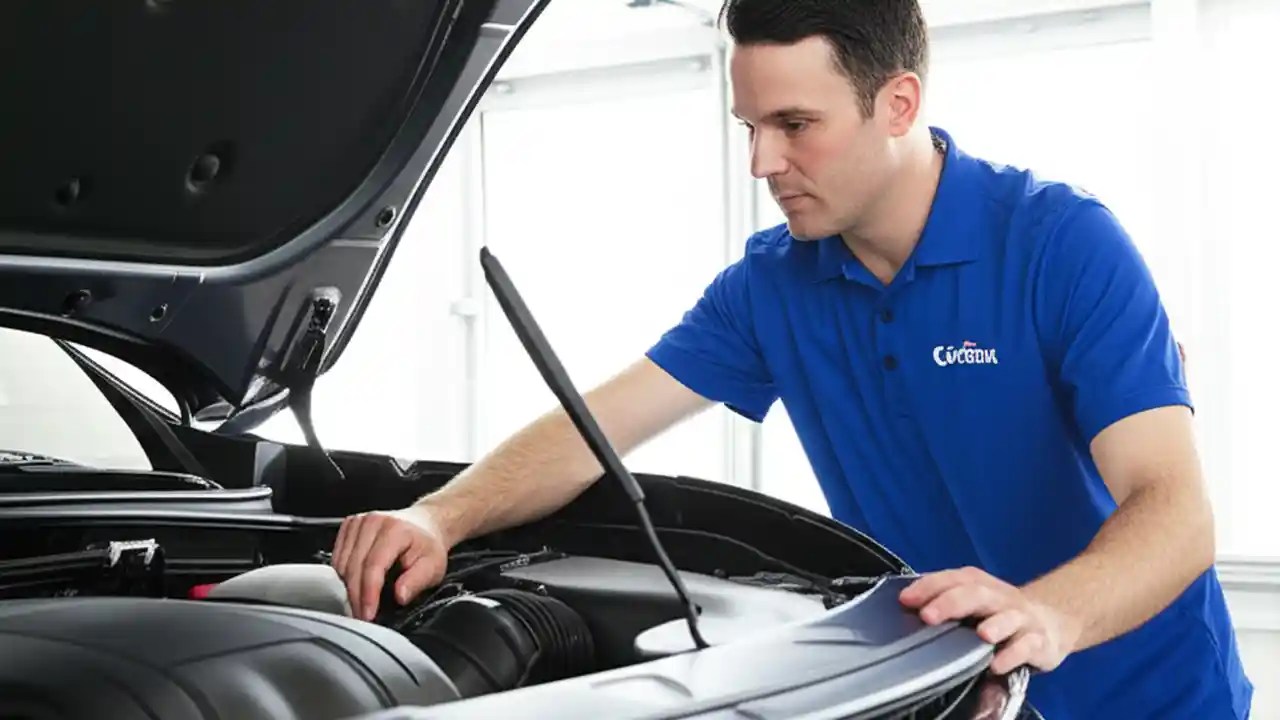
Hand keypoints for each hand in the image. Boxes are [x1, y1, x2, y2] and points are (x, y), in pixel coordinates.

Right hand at [332, 505, 449, 620]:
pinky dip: (345, 575)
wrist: (424, 525)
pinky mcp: (349, 526)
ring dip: (350, 587)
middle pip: (354, 567)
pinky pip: (337, 559)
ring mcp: (358, 522)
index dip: (368, 594)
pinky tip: (358, 582)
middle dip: (357, 597)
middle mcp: (374, 522)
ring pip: (342, 565)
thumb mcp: (433, 566)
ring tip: (365, 600)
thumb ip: (417, 581)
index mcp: (395, 529)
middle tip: (364, 616)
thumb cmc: (427, 545)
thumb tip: (400, 596)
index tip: (368, 614)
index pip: (373, 566)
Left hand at [898, 566, 1081, 674]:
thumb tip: (907, 606)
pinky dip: (1012, 655)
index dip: (929, 586)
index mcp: (979, 585)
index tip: (906, 599)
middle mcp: (1000, 598)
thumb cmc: (1000, 613)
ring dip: (995, 625)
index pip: (953, 579)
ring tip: (981, 635)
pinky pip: (1027, 647)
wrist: (1051, 621)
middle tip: (929, 616)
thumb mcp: (974, 600)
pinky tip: (997, 664)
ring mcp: (1021, 619)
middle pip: (976, 594)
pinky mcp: (1038, 641)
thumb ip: (946, 601)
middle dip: (951, 603)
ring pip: (1008, 618)